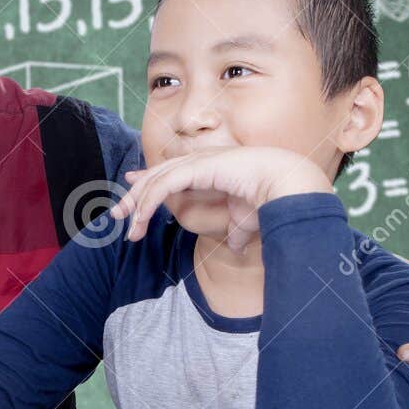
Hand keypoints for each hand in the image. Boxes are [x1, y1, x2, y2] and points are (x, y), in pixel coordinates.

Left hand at [111, 145, 330, 249]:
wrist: (290, 189)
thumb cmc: (272, 203)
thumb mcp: (244, 222)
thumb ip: (237, 233)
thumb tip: (236, 247)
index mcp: (211, 168)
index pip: (171, 171)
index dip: (149, 180)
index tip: (132, 191)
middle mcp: (202, 160)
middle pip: (157, 175)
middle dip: (135, 194)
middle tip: (118, 215)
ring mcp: (199, 161)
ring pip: (156, 181)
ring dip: (138, 206)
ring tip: (129, 231)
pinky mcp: (199, 168)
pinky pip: (164, 186)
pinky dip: (149, 205)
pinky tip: (141, 221)